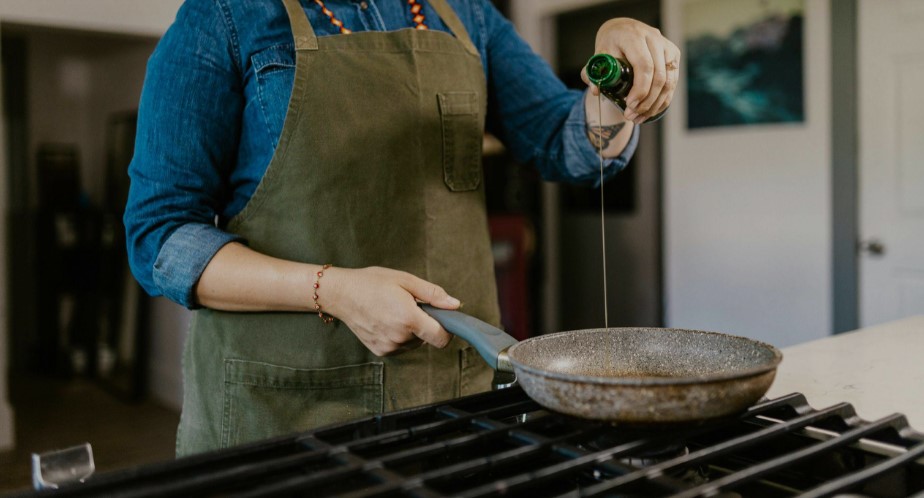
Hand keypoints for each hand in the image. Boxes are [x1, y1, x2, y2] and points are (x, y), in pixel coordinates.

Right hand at [322, 266, 458, 355]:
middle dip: (425, 323)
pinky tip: (386, 320)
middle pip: (428, 338)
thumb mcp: (405, 280)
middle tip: (409, 305)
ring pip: (414, 343)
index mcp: (409, 319)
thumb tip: (455, 305)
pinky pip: (401, 346)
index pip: (442, 338)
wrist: (340, 294)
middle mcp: (399, 338)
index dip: (447, 329)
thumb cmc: (372, 283)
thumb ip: (433, 294)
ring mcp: (389, 347)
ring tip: (394, 311)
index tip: (442, 318)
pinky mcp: (380, 351)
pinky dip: (399, 335)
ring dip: (411, 330)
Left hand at [584, 18, 679, 123]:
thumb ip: (592, 72)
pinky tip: (649, 112)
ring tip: (638, 118)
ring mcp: (667, 47)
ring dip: (654, 105)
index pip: (644, 66)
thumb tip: (595, 90)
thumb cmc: (610, 44)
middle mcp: (654, 39)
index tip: (629, 105)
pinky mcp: (674, 56)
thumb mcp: (599, 55)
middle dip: (646, 101)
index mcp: (634, 36)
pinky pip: (672, 83)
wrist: (624, 30)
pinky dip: (662, 101)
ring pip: (668, 82)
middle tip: (631, 116)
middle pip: (659, 76)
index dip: (640, 89)